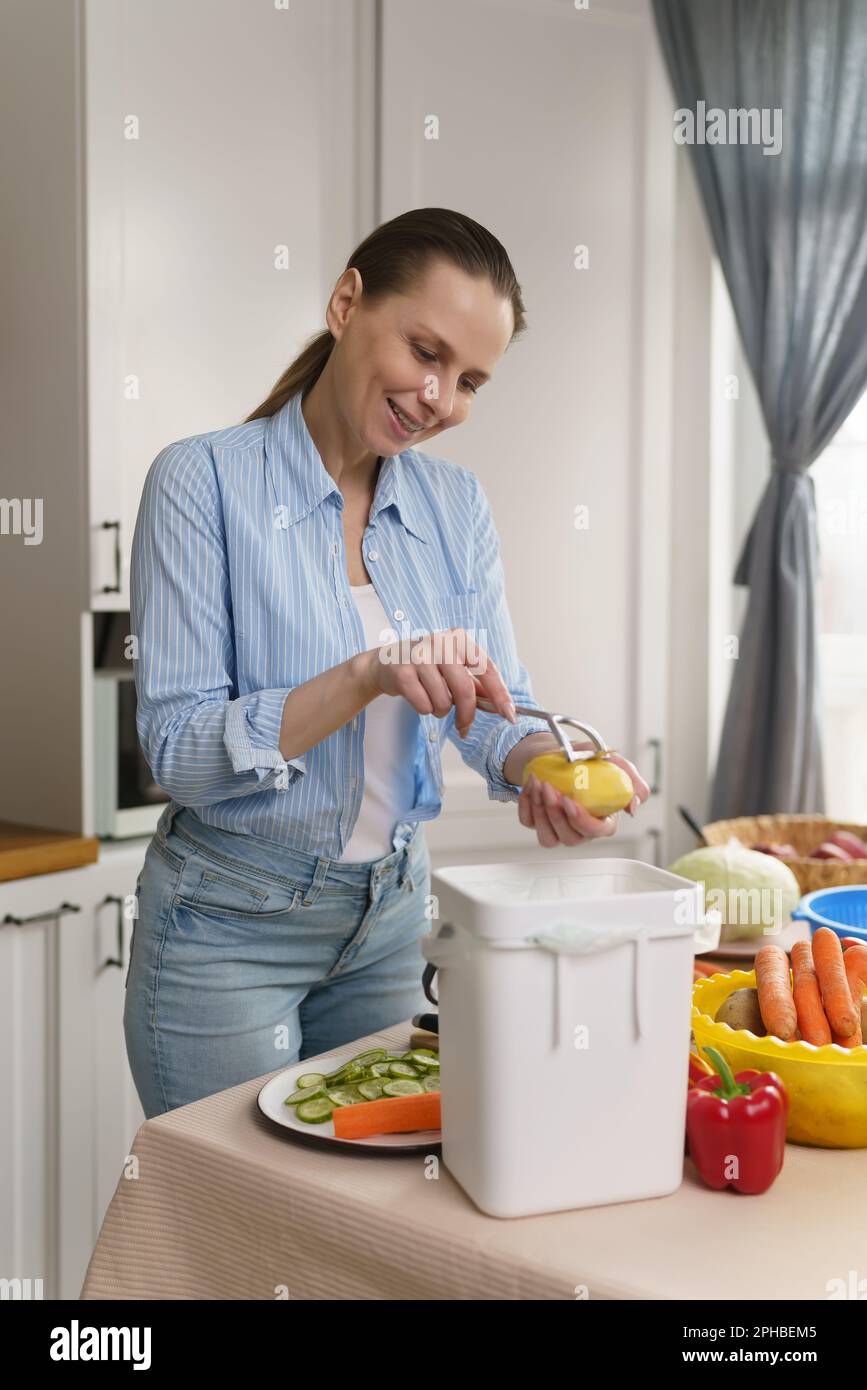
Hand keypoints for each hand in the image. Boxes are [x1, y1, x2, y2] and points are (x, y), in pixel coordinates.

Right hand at [362, 627, 516, 733]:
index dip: (500, 695)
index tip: (509, 715)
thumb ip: (477, 685)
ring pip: (443, 701)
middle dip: (466, 715)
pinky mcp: (402, 672)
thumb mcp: (454, 668)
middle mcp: (441, 643)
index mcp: (459, 639)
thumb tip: (503, 706)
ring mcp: (419, 656)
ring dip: (440, 710)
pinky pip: (424, 705)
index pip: (487, 669)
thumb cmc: (427, 667)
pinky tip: (417, 696)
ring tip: (431, 698)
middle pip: (465, 690)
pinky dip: (424, 709)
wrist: (385, 664)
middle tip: (463, 727)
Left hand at [515, 739, 650, 848]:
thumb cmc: (589, 761)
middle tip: (549, 788)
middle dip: (556, 814)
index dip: (582, 821)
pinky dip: (526, 805)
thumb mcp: (615, 764)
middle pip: (570, 838)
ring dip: (540, 812)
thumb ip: (632, 782)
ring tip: (539, 784)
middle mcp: (580, 828)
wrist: (560, 752)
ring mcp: (557, 828)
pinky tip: (530, 786)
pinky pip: (529, 823)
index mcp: (603, 819)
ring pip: (548, 837)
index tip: (569, 801)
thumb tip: (634, 806)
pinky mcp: (537, 822)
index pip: (597, 831)